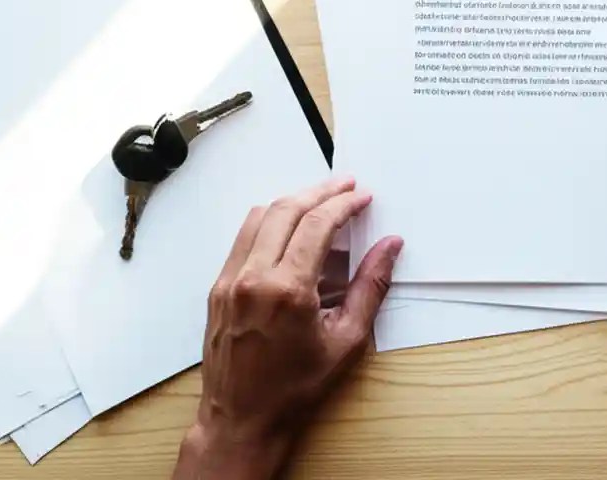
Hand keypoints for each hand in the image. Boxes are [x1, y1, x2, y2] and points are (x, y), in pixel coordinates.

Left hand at [172, 177, 402, 479]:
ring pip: (259, 217)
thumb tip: (390, 248)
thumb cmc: (295, 389)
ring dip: (291, 202)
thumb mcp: (346, 341)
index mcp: (287, 290)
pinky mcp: (217, 288)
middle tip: (345, 186)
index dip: (343, 204)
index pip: (317, 224)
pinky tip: (289, 230)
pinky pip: (243, 239)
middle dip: (319, 192)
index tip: (361, 197)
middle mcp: (252, 278)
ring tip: (319, 202)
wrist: (242, 419)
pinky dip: (268, 223)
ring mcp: (229, 281)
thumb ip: (371, 287)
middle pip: (286, 209)